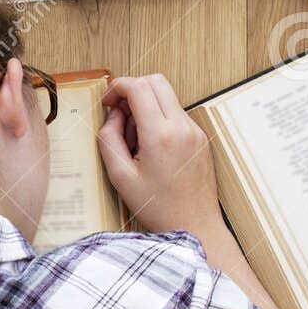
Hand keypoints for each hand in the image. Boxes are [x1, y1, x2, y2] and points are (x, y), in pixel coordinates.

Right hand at [97, 75, 224, 238]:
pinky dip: (159, 119)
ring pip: (166, 96)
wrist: (195, 226)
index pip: (137, 87)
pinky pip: (176, 114)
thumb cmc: (158, 207)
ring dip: (146, 105)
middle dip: (132, 89)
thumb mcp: (120, 176)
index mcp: (160, 135)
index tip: (107, 101)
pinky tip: (151, 147)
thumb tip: (114, 115)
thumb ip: (109, 139)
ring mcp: (195, 131)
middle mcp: (182, 127)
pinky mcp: (200, 138)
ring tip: (136, 139)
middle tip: (120, 113)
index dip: (116, 87)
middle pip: (155, 81)